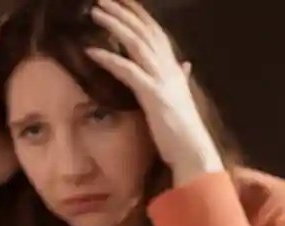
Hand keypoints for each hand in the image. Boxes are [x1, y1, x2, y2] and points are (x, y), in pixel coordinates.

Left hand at [86, 0, 223, 185]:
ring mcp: (161, 80)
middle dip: (123, 12)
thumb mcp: (181, 98)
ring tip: (94, 12)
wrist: (193, 151)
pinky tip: (91, 51)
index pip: (155, 32)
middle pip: (144, 31)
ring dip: (114, 25)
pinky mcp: (153, 95)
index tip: (122, 0)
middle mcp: (169, 68)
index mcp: (173, 68)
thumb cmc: (183, 130)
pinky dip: (110, 58)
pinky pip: (128, 71)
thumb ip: (180, 78)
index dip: (139, 14)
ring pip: (136, 43)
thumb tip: (185, 64)